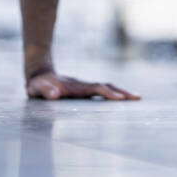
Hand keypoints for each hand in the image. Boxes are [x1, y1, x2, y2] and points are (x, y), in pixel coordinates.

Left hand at [26, 71, 140, 100]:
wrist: (39, 74)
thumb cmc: (38, 85)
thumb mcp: (38, 88)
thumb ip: (46, 91)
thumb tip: (56, 95)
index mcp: (77, 87)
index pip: (97, 89)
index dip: (109, 93)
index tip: (121, 99)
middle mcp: (84, 86)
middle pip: (107, 86)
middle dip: (123, 92)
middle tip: (138, 98)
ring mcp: (85, 88)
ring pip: (107, 88)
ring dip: (121, 92)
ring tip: (135, 98)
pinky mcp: (84, 91)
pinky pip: (102, 92)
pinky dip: (113, 94)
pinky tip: (120, 101)